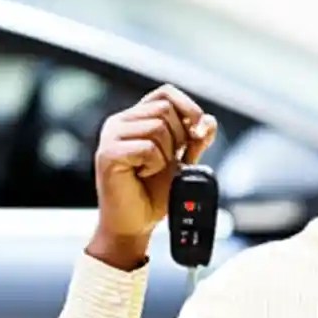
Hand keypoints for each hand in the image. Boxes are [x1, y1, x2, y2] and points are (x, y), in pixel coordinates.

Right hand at [88, 84, 217, 268]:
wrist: (133, 225)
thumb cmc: (151, 195)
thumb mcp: (182, 163)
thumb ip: (195, 141)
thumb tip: (208, 121)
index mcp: (136, 119)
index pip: (166, 92)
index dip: (188, 107)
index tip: (198, 131)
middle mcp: (120, 122)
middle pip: (165, 108)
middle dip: (178, 138)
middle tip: (167, 162)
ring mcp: (111, 136)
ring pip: (158, 127)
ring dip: (165, 154)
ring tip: (152, 170)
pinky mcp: (108, 153)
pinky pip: (147, 147)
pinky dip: (154, 164)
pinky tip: (142, 175)